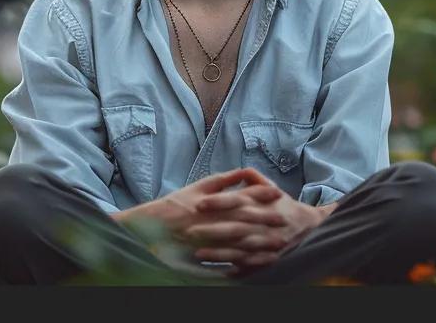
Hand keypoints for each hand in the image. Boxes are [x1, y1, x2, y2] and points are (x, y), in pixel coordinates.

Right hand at [111, 168, 285, 246]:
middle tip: (285, 220)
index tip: (278, 194)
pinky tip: (253, 264)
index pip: (242, 195)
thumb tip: (245, 172)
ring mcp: (209, 237)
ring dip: (260, 242)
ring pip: (239, 240)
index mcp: (212, 200)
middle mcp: (212, 217)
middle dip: (266, 219)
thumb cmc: (174, 206)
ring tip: (277, 245)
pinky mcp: (204, 254)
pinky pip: (225, 260)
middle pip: (245, 218)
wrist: (150, 226)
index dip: (261, 195)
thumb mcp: (197, 187)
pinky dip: (240, 262)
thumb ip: (222, 180)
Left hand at [189, 171, 333, 273]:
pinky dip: (237, 268)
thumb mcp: (271, 187)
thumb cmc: (283, 204)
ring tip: (198, 254)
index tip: (199, 203)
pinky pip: (251, 265)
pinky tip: (220, 271)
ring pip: (240, 248)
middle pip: (235, 226)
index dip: (218, 201)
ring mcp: (266, 242)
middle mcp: (263, 222)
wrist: (309, 226)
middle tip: (189, 232)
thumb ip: (253, 178)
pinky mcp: (269, 257)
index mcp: (261, 203)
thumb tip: (240, 170)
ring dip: (219, 252)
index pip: (237, 200)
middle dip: (212, 230)